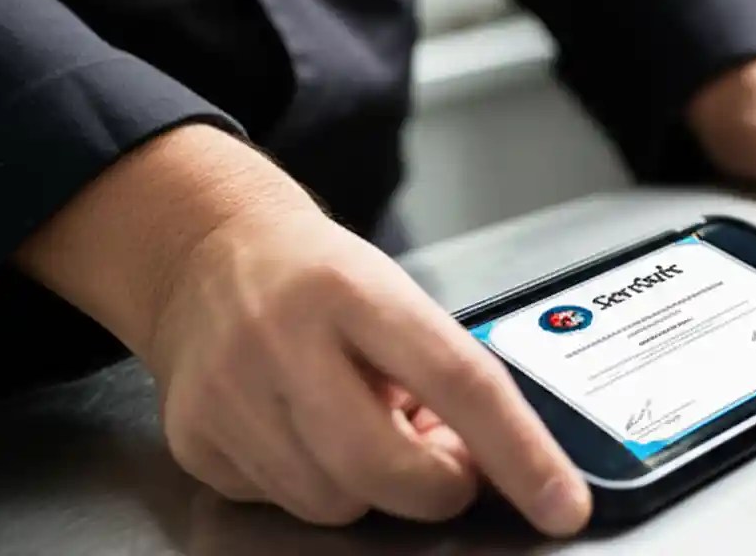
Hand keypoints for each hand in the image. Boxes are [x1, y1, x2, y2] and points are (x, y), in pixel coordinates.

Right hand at [147, 208, 590, 533]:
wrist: (207, 251)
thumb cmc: (322, 278)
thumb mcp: (396, 296)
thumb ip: (446, 375)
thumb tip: (491, 468)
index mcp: (354, 289)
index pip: (458, 381)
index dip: (519, 452)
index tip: (562, 503)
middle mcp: (283, 337)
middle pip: (385, 467)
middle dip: (437, 486)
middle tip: (446, 461)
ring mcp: (228, 392)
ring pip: (332, 503)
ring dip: (368, 484)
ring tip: (358, 421)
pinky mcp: (193, 438)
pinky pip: (280, 505)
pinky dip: (313, 481)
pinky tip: (306, 430)